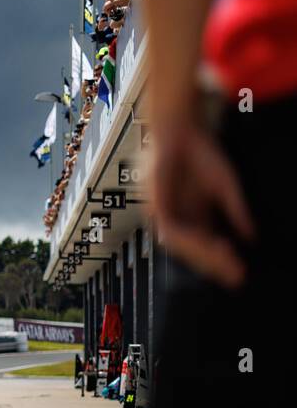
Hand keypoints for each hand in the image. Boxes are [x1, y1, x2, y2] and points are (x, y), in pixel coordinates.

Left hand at [151, 123, 254, 288]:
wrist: (182, 132)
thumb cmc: (201, 156)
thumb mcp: (226, 187)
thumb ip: (236, 212)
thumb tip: (252, 238)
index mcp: (192, 218)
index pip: (206, 247)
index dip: (222, 261)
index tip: (241, 272)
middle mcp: (177, 219)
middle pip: (194, 251)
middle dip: (216, 264)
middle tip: (236, 275)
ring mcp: (164, 214)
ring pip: (182, 245)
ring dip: (205, 254)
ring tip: (227, 259)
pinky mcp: (155, 205)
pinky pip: (171, 229)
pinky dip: (191, 238)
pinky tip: (210, 241)